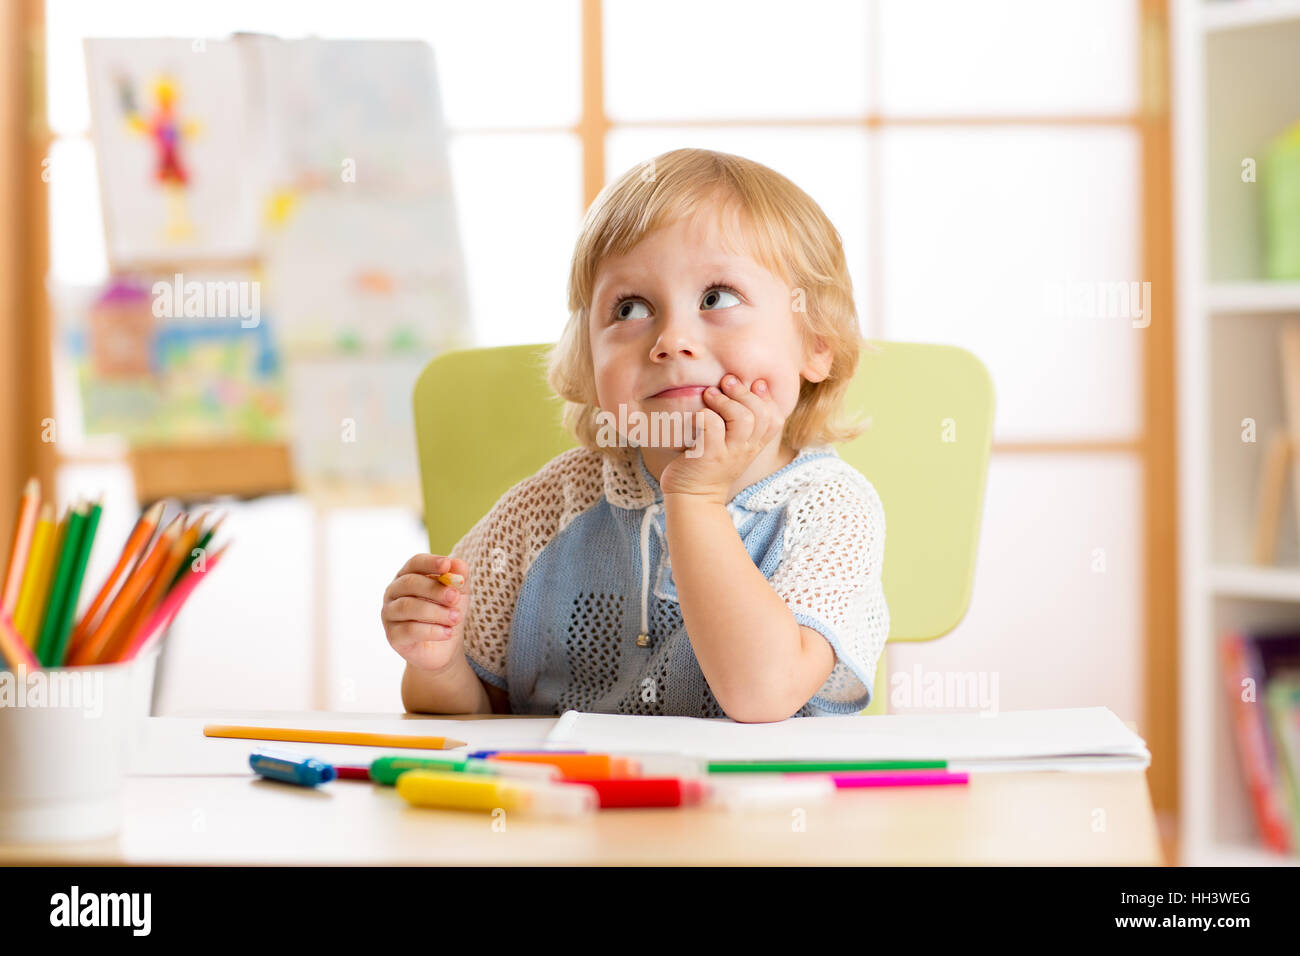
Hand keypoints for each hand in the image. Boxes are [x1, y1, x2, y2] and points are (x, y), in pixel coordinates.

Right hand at [381, 553, 469, 673]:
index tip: (446, 564)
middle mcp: (393, 593)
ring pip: (408, 607)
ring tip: (456, 618)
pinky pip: (409, 630)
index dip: (430, 562)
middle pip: (409, 583)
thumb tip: (459, 564)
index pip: (415, 563)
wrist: (444, 648)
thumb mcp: (459, 594)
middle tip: (454, 597)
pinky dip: (432, 631)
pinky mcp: (393, 637)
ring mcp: (389, 614)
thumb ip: (459, 577)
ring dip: (436, 612)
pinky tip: (448, 633)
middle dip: (434, 589)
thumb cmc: (447, 613)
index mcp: (408, 576)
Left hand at [659, 374, 783, 503]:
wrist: (692, 497)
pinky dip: (704, 414)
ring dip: (725, 401)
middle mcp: (745, 449)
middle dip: (744, 392)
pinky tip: (696, 415)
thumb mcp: (732, 445)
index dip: (768, 398)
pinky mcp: (708, 456)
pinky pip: (712, 426)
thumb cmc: (708, 464)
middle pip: (760, 414)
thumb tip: (748, 387)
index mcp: (754, 445)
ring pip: (742, 419)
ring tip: (710, 394)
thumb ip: (741, 423)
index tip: (754, 383)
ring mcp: (728, 453)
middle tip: (726, 381)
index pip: (776, 419)